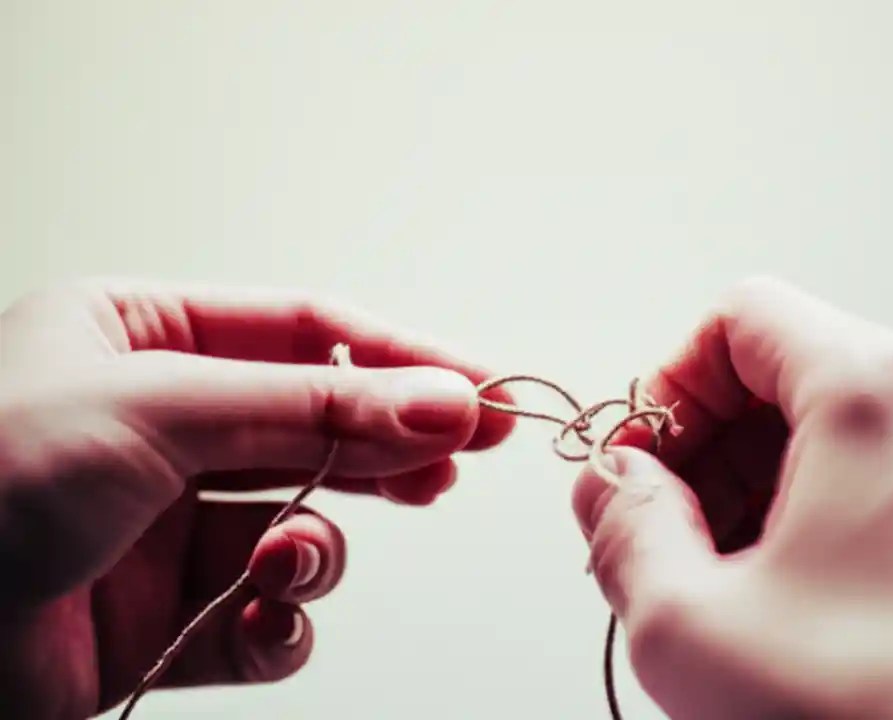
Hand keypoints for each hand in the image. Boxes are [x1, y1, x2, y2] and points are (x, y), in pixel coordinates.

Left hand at [0, 279, 514, 718]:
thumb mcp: (159, 409)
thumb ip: (317, 405)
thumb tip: (444, 401)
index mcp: (141, 340)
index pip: (306, 331)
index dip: (401, 356)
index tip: (483, 388)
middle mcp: (161, 427)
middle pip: (319, 422)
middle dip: (387, 445)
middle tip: (467, 454)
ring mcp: (167, 524)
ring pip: (304, 523)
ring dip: (317, 547)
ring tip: (292, 559)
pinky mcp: (171, 618)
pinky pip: (268, 616)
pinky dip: (279, 623)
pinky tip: (260, 617)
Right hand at [573, 277, 892, 719]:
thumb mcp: (692, 630)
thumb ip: (625, 527)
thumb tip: (613, 486)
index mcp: (886, 392)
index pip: (746, 315)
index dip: (671, 385)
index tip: (648, 461)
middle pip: (801, 369)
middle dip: (717, 449)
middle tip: (675, 536)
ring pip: (855, 427)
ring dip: (775, 489)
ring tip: (738, 588)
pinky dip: (842, 516)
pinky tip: (807, 604)